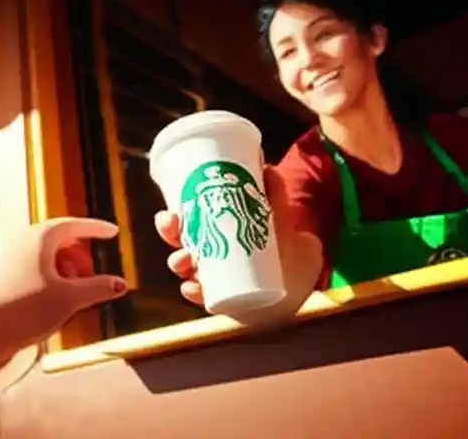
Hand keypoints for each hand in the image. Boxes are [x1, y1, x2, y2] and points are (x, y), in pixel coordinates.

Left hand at [0, 217, 127, 347]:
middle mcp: (22, 242)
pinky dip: (48, 283)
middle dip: (79, 258)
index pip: (75, 224)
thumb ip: (97, 289)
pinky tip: (51, 307)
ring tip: (73, 297)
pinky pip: (31, 273)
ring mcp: (7, 259)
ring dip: (64, 273)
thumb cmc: (21, 309)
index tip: (112, 232)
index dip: (97, 229)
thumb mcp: (68, 299)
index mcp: (40, 237)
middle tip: (92, 277)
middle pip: (59, 241)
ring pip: (44, 259)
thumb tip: (119, 284)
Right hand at [154, 166, 322, 324]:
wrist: (297, 285)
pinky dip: (194, 292)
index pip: (184, 228)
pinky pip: (202, 296)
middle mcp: (207, 259)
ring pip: (186, 271)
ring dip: (179, 262)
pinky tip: (193, 287)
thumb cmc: (283, 251)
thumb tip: (267, 168)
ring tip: (185, 258)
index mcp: (212, 236)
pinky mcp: (221, 299)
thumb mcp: (280, 221)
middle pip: (178, 246)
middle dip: (170, 236)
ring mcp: (212, 281)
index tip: (171, 213)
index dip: (171, 222)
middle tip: (171, 225)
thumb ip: (275, 197)